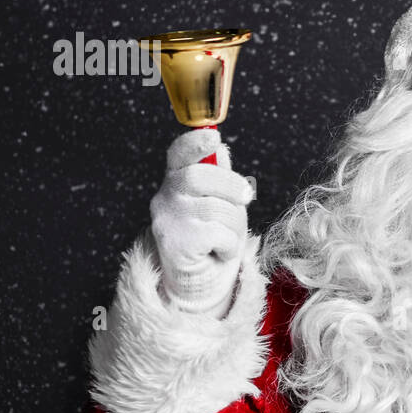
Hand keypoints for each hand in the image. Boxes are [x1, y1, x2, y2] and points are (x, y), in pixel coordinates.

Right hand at [149, 128, 255, 316]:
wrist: (197, 277)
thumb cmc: (212, 233)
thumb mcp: (219, 200)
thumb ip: (218, 176)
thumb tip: (220, 149)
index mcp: (176, 180)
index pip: (178, 154)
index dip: (194, 142)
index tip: (213, 136)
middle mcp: (165, 197)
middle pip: (199, 177)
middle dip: (230, 185)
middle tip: (246, 196)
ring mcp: (167, 220)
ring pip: (214, 207)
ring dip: (234, 222)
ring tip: (230, 234)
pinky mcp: (176, 244)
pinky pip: (217, 234)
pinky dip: (230, 244)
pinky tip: (222, 250)